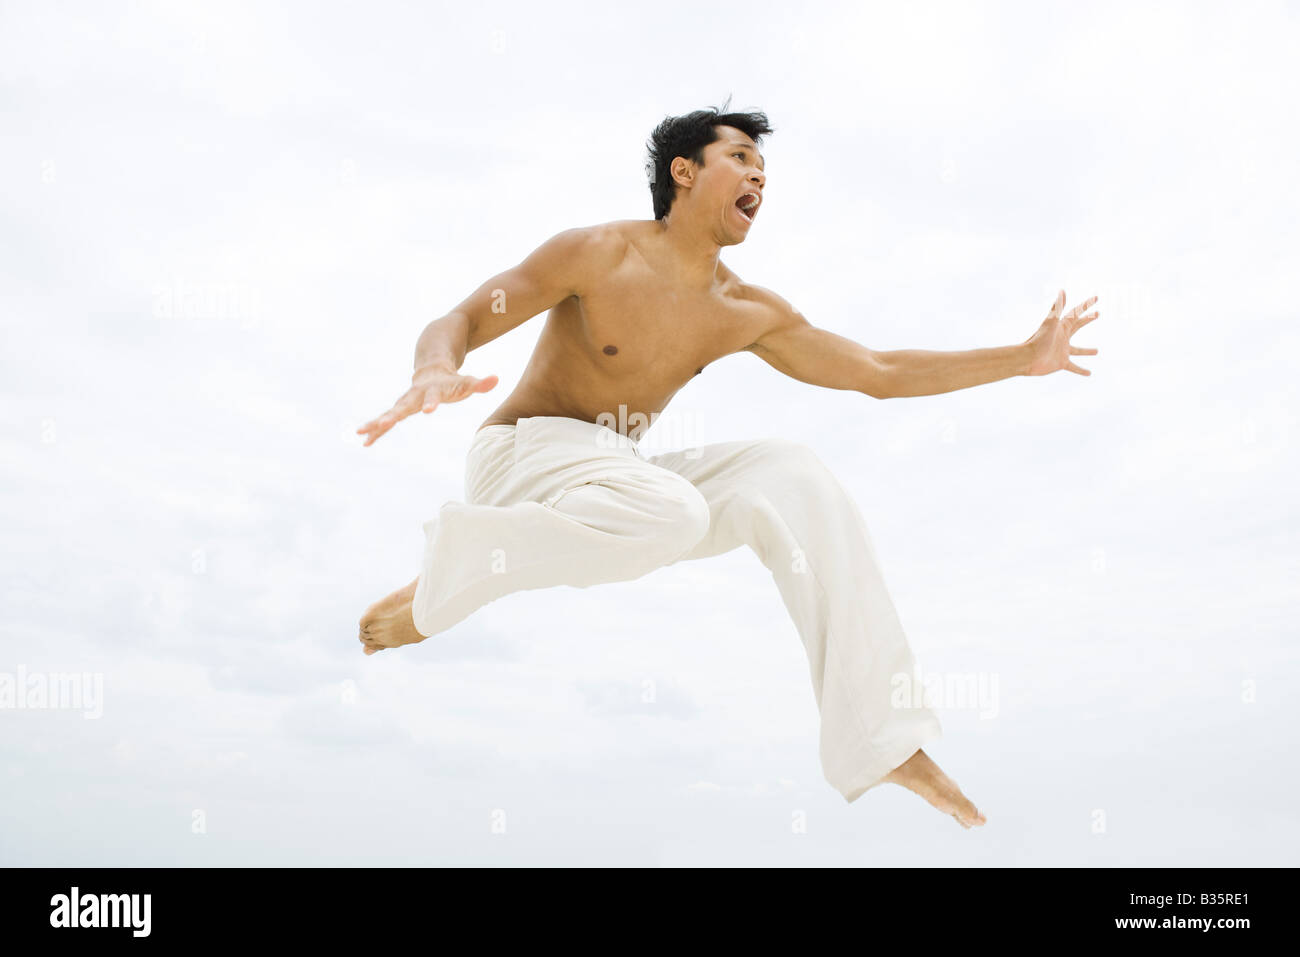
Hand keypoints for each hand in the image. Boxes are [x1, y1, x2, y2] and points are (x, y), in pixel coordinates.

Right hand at [356, 366, 498, 445]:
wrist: (432, 368)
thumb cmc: (452, 380)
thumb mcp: (467, 382)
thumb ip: (480, 383)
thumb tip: (496, 379)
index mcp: (431, 389)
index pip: (433, 397)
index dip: (432, 403)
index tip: (429, 411)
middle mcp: (414, 395)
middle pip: (403, 406)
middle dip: (393, 415)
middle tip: (383, 423)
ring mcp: (404, 402)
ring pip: (389, 414)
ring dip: (376, 424)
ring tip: (361, 434)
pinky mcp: (399, 409)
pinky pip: (385, 421)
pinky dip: (376, 431)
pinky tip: (365, 441)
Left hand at [1024, 290, 1099, 376]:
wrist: (1027, 358)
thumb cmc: (1038, 339)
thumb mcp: (1051, 322)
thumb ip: (1057, 307)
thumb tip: (1062, 290)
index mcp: (1061, 326)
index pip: (1076, 312)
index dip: (1086, 304)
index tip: (1097, 297)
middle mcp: (1063, 337)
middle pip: (1078, 326)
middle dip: (1087, 319)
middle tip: (1098, 314)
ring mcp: (1063, 350)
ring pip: (1078, 350)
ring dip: (1087, 351)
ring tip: (1097, 351)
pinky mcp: (1061, 362)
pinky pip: (1074, 367)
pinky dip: (1081, 370)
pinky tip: (1089, 373)